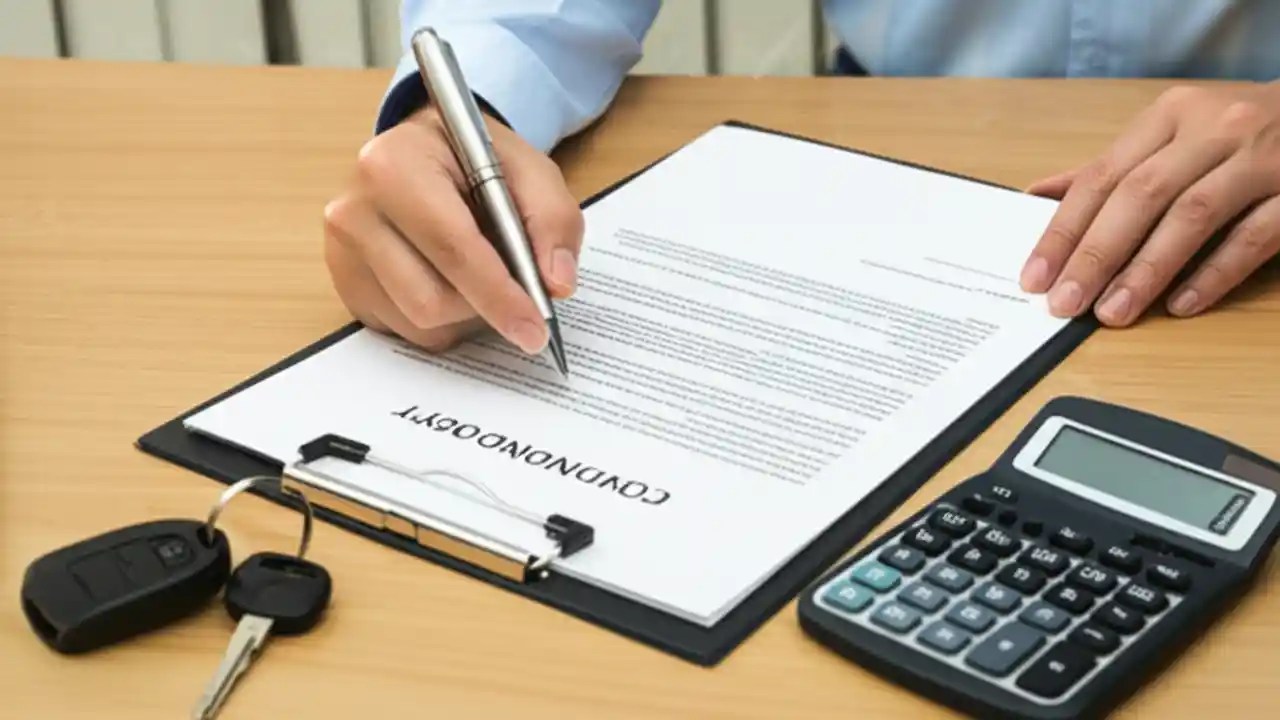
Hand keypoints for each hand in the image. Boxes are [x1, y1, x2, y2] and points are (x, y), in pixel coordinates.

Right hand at [323, 107, 582, 351]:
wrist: (427, 152)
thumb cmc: (475, 159)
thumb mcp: (528, 169)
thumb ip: (552, 220)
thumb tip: (556, 283)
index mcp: (394, 166)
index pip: (452, 247)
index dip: (499, 295)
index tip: (535, 329)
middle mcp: (354, 211)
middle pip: (431, 299)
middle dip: (485, 308)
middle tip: (520, 296)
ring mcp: (341, 253)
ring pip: (419, 322)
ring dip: (465, 316)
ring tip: (480, 275)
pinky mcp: (345, 286)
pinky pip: (403, 331)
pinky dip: (441, 321)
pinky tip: (450, 281)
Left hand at [1021, 82, 1279, 325]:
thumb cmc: (1236, 133)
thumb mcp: (1172, 135)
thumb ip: (1111, 168)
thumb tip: (1038, 196)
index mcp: (1171, 116)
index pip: (1103, 176)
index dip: (1064, 229)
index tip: (1034, 276)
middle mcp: (1214, 130)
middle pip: (1142, 195)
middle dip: (1096, 254)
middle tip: (1065, 302)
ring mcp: (1261, 158)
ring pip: (1194, 215)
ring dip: (1147, 269)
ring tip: (1112, 312)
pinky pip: (1254, 236)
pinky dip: (1214, 272)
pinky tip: (1181, 306)